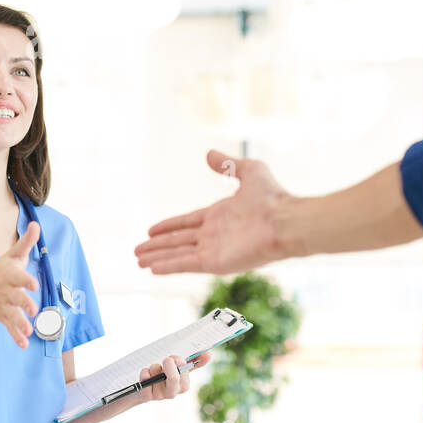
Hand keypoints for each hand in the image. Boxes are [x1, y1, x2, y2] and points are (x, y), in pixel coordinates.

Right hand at [0, 221, 39, 349]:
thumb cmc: (0, 270)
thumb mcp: (13, 255)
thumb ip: (26, 242)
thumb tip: (37, 223)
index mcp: (10, 275)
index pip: (19, 277)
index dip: (26, 281)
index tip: (34, 285)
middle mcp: (6, 291)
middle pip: (16, 297)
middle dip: (24, 304)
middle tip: (33, 310)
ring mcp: (3, 305)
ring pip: (12, 315)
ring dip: (20, 323)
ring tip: (29, 331)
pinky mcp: (3, 316)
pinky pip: (9, 327)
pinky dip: (16, 336)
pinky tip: (24, 344)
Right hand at [134, 149, 293, 274]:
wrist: (285, 219)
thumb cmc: (272, 196)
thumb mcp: (250, 171)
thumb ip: (228, 164)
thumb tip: (209, 154)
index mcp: (219, 216)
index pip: (186, 222)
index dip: (168, 227)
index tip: (151, 231)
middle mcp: (214, 234)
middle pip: (178, 241)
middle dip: (157, 246)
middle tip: (137, 251)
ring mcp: (214, 249)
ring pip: (178, 254)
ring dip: (157, 257)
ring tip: (138, 261)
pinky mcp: (215, 262)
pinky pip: (186, 264)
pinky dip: (168, 266)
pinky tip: (152, 269)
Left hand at [138, 352, 210, 401]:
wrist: (143, 389)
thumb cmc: (164, 376)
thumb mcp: (178, 369)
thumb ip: (194, 362)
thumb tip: (209, 354)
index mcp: (182, 386)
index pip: (185, 373)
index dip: (180, 362)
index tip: (175, 358)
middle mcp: (172, 393)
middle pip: (174, 378)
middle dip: (169, 364)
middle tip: (166, 359)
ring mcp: (159, 396)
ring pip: (157, 374)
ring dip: (154, 367)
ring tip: (154, 370)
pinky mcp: (146, 396)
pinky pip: (144, 380)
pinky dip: (144, 373)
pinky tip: (146, 374)